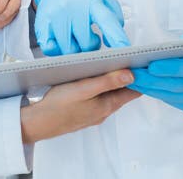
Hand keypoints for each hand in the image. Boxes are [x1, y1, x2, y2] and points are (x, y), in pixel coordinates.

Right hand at [20, 69, 139, 143]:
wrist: (38, 123)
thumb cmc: (58, 106)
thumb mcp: (84, 89)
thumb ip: (108, 82)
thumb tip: (131, 75)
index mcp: (107, 105)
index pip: (133, 91)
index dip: (140, 78)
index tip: (144, 63)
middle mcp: (103, 111)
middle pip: (123, 93)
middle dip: (129, 78)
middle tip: (132, 59)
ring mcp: (93, 112)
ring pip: (110, 95)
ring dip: (114, 81)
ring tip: (115, 65)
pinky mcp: (83, 111)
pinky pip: (98, 97)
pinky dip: (102, 87)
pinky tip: (94, 79)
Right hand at [33, 0, 129, 55]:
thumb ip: (115, 19)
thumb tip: (116, 44)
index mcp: (91, 0)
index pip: (106, 20)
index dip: (116, 37)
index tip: (124, 50)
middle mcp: (72, 7)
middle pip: (87, 44)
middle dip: (92, 46)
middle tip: (90, 37)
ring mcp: (55, 16)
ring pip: (70, 50)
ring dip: (76, 49)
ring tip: (76, 37)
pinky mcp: (42, 25)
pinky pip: (51, 50)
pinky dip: (58, 50)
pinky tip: (62, 40)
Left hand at [129, 34, 182, 115]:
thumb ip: (179, 46)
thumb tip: (152, 53)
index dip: (170, 68)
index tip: (150, 65)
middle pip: (179, 86)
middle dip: (153, 81)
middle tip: (132, 75)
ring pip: (175, 97)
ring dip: (152, 90)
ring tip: (134, 82)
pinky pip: (177, 103)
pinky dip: (160, 95)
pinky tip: (146, 88)